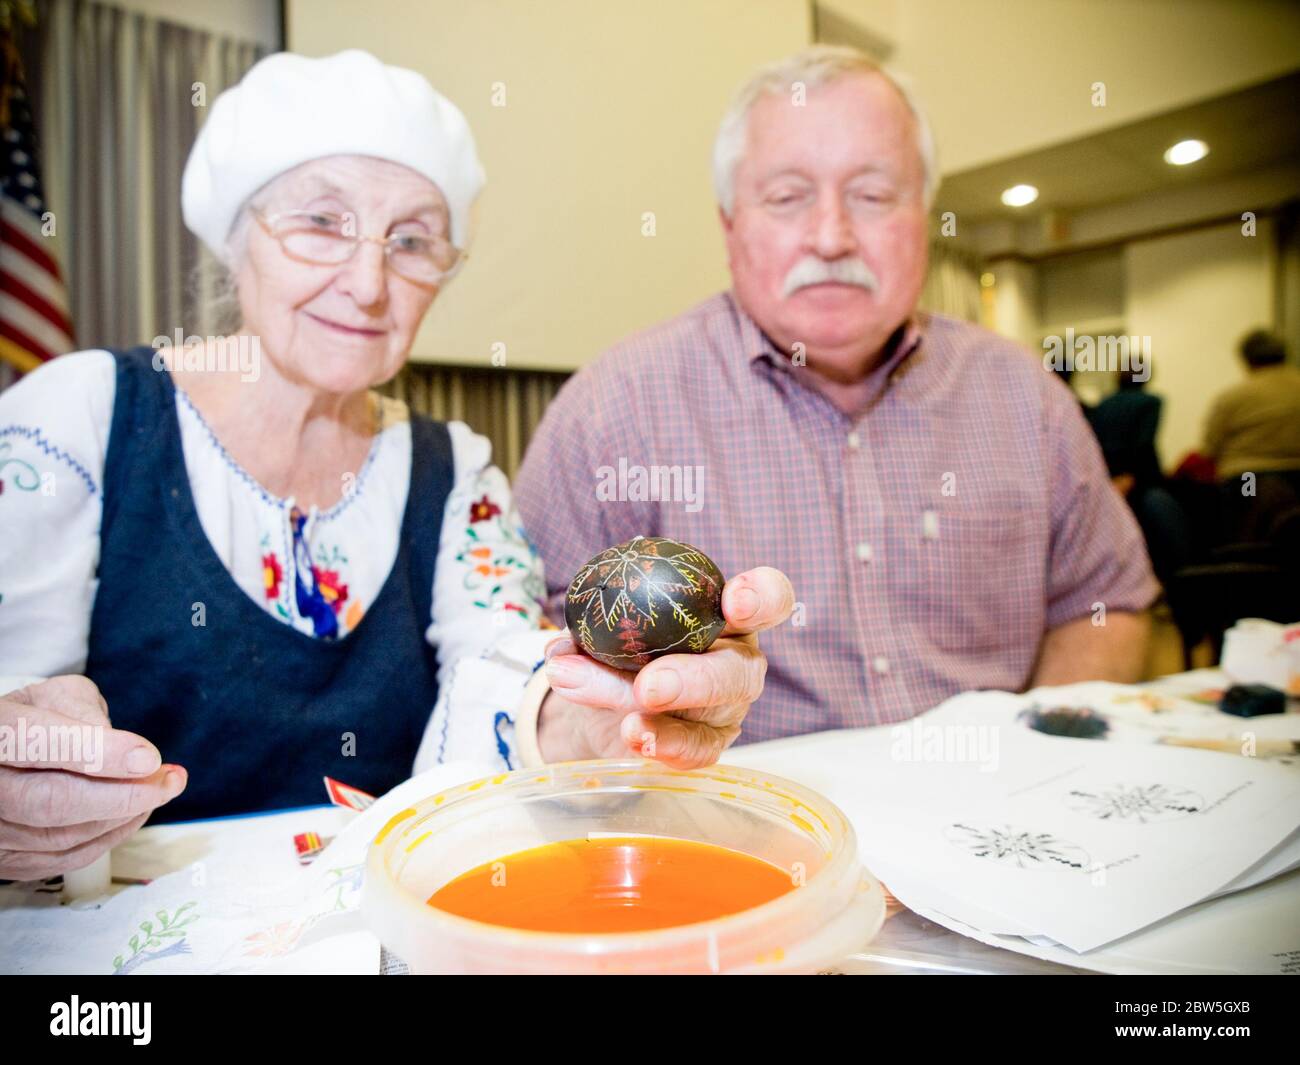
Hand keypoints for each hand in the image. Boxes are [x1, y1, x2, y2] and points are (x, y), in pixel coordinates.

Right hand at [0, 676, 186, 880]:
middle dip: (123, 795)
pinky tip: (134, 814)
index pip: (39, 744)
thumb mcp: (54, 699)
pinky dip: (107, 838)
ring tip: (159, 791)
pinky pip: (62, 859)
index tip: (148, 759)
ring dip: (122, 817)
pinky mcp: (5, 859)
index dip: (98, 753)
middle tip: (169, 781)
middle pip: (51, 802)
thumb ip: (86, 714)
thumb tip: (126, 752)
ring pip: (61, 836)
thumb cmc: (30, 723)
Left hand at [538, 566, 794, 768]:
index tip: (735, 601)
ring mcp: (727, 707)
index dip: (761, 596)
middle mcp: (738, 659)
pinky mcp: (708, 744)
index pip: (769, 598)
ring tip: (622, 721)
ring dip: (654, 716)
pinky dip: (660, 743)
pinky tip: (632, 737)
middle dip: (693, 678)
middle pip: (737, 671)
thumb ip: (589, 628)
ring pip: (705, 715)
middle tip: (648, 686)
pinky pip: (692, 751)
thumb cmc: (625, 644)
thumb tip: (561, 649)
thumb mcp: (609, 625)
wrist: (606, 700)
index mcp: (726, 612)